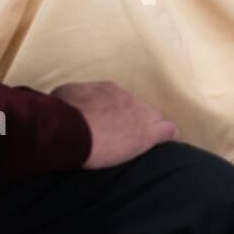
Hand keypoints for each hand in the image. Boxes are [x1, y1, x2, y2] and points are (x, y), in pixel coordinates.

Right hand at [50, 80, 177, 168]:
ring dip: (150, 128)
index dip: (118, 112)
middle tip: (125, 134)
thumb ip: (73, 96)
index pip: (121, 100)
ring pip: (155, 117)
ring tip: (144, 141)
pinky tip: (169, 143)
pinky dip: (168, 136)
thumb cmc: (64, 113)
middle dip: (134, 119)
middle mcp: (127, 98)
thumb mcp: (63, 95)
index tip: (111, 121)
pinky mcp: (148, 134)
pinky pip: (168, 130)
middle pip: (139, 107)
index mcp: (109, 90)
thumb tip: (69, 101)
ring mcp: (140, 114)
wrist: (73, 129)